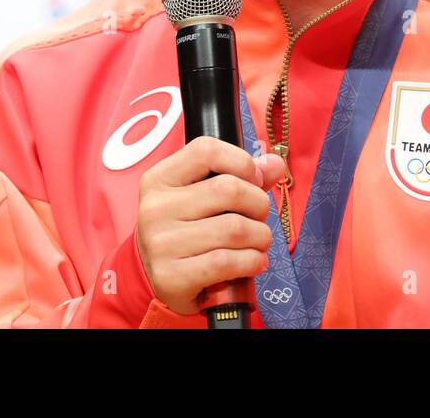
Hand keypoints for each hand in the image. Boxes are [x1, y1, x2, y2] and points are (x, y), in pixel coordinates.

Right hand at [134, 136, 286, 314]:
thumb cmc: (188, 229)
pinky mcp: (170, 276)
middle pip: (229, 190)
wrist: (159, 277)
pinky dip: (252, 261)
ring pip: (235, 229)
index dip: (242, 162)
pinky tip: (254, 262)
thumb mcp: (205, 196)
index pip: (206, 150)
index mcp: (160, 179)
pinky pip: (227, 262)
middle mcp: (155, 207)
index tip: (253, 180)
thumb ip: (242, 176)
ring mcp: (160, 243)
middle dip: (259, 204)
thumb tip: (275, 164)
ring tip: (257, 243)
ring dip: (260, 237)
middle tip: (258, 218)